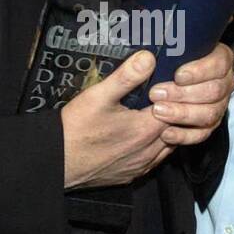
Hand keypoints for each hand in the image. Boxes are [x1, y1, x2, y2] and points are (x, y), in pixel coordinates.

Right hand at [61, 50, 174, 189]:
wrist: (56, 161)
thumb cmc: (76, 129)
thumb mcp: (98, 95)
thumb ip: (126, 76)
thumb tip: (148, 58)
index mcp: (145, 130)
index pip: (178, 111)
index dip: (177, 97)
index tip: (172, 85)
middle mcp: (148, 151)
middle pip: (176, 131)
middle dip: (175, 114)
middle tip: (168, 98)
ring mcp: (140, 166)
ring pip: (168, 148)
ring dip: (167, 133)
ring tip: (159, 116)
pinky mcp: (130, 176)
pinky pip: (154, 161)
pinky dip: (156, 149)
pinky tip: (146, 138)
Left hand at [147, 42, 233, 146]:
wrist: (161, 87)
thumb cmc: (165, 63)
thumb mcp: (163, 53)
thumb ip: (160, 52)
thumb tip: (145, 56)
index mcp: (219, 59)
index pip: (219, 64)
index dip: (200, 71)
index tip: (178, 76)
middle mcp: (224, 82)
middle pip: (214, 91)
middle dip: (184, 94)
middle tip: (157, 94)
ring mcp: (219, 105)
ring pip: (210, 114)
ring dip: (182, 114)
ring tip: (158, 111)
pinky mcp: (210, 125)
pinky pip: (202, 134)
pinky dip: (183, 136)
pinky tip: (165, 133)